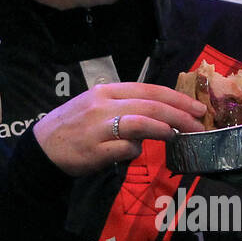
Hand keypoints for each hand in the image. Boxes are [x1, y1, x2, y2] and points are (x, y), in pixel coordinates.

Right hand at [33, 83, 206, 176]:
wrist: (42, 147)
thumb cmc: (73, 126)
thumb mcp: (96, 106)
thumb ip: (125, 107)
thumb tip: (158, 117)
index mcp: (105, 91)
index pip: (148, 90)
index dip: (176, 98)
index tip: (197, 107)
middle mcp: (103, 105)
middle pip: (150, 106)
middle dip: (179, 115)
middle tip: (199, 125)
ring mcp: (98, 127)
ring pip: (140, 123)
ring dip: (164, 130)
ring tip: (179, 136)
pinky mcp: (95, 150)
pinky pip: (125, 148)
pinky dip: (136, 149)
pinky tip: (138, 151)